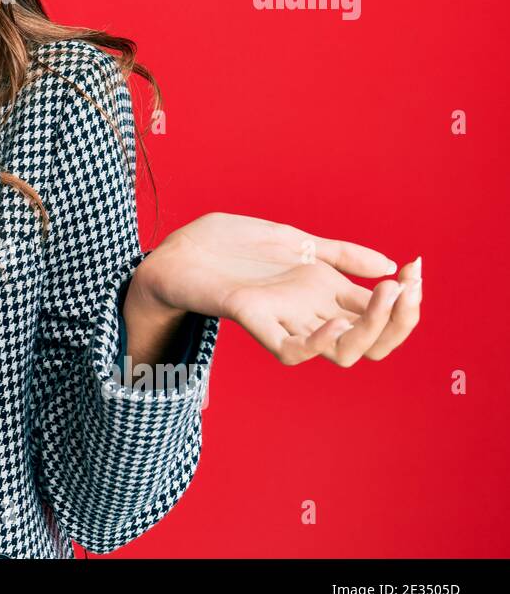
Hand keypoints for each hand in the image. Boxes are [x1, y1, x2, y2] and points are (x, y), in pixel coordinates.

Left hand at [134, 212, 421, 366]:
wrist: (179, 249)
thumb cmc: (232, 247)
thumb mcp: (295, 242)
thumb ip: (340, 254)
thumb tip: (390, 264)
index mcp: (323, 293)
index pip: (379, 313)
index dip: (406, 300)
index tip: (416, 269)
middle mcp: (308, 312)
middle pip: (371, 339)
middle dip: (400, 317)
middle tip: (405, 287)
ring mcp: (284, 318)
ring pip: (342, 351)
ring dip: (371, 329)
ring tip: (384, 296)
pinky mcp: (252, 317)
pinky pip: (290, 351)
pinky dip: (316, 345)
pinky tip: (332, 326)